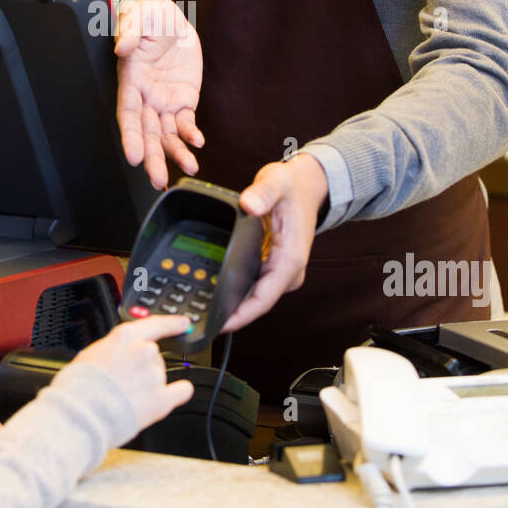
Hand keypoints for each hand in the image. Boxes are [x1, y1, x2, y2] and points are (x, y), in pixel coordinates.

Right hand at [69, 314, 194, 436]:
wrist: (80, 413)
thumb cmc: (78, 387)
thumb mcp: (90, 354)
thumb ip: (112, 350)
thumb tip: (117, 357)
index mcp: (125, 337)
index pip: (156, 324)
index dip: (172, 323)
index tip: (183, 323)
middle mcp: (143, 351)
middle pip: (154, 355)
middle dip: (143, 368)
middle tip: (123, 383)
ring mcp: (154, 374)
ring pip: (161, 375)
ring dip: (149, 385)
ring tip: (126, 398)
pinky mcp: (161, 399)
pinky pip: (182, 391)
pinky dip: (178, 393)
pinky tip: (168, 397)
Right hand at [114, 0, 203, 188]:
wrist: (169, 17)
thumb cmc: (147, 15)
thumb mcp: (139, 16)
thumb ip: (130, 31)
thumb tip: (123, 47)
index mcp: (130, 81)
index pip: (129, 115)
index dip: (130, 137)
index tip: (132, 156)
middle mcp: (145, 97)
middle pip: (147, 134)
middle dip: (152, 157)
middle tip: (157, 178)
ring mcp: (164, 101)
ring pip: (167, 135)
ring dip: (175, 152)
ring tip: (187, 167)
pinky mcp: (183, 100)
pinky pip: (186, 123)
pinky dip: (190, 135)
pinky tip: (196, 144)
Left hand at [220, 155, 328, 333]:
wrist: (308, 186)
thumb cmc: (293, 187)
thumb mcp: (277, 182)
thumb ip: (262, 193)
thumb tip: (249, 204)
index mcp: (290, 259)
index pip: (264, 299)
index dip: (241, 315)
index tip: (219, 324)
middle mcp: (288, 272)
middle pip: (257, 304)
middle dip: (231, 314)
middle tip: (200, 317)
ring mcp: (281, 272)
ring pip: (255, 298)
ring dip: (233, 305)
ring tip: (203, 308)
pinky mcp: (274, 268)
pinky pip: (254, 287)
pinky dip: (237, 291)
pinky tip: (216, 291)